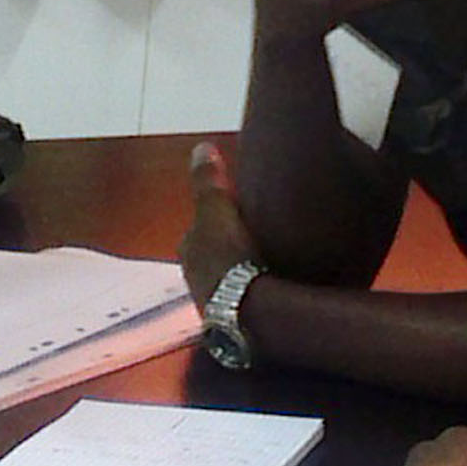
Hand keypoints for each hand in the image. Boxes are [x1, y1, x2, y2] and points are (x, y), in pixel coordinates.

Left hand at [181, 140, 259, 307]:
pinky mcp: (237, 316)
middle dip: (232, 241)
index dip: (222, 212)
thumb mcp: (216, 211)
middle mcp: (196, 276)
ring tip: (272, 256)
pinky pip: (248, 292)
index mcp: (190, 247)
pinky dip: (258, 285)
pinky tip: (276, 282)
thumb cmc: (228, 261)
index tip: (243, 204)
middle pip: (215, 251)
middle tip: (259, 230)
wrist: (247, 314)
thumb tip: (201, 149)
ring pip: (230, 274)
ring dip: (245, 266)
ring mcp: (215, 299)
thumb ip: (208, 182)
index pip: (202, 223)